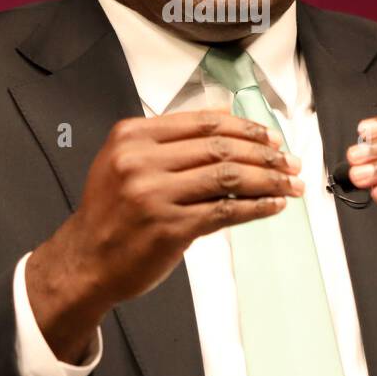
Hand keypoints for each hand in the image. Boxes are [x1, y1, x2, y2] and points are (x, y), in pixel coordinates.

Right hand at [27, 109, 303, 361]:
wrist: (86, 260)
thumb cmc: (112, 212)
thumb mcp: (127, 161)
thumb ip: (171, 139)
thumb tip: (227, 115)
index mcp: (133, 136)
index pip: (203, 123)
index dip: (244, 128)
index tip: (269, 137)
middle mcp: (141, 161)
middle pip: (220, 148)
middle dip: (264, 154)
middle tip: (288, 161)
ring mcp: (155, 195)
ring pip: (228, 178)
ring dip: (268, 180)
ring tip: (290, 184)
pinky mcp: (170, 228)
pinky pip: (225, 212)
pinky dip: (256, 208)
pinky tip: (273, 206)